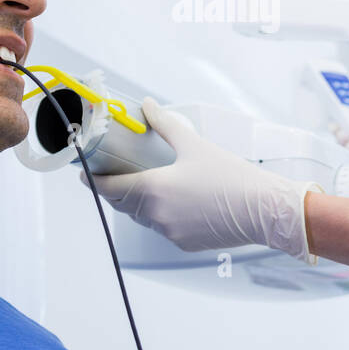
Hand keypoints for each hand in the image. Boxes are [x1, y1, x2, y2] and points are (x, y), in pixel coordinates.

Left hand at [83, 98, 324, 262]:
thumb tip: (149, 105)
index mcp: (153, 189)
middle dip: (115, 190)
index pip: (109, 188)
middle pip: (123, 203)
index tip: (85, 174)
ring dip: (139, 202)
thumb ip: (165, 124)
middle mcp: (156, 215)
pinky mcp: (183, 243)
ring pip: (142, 217)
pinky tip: (175, 201)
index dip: (94, 181)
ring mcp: (169, 232)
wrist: (263, 210)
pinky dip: (161, 214)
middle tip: (115, 175)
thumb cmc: (232, 177)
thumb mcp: (194, 144)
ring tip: (148, 184)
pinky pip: (162, 227)